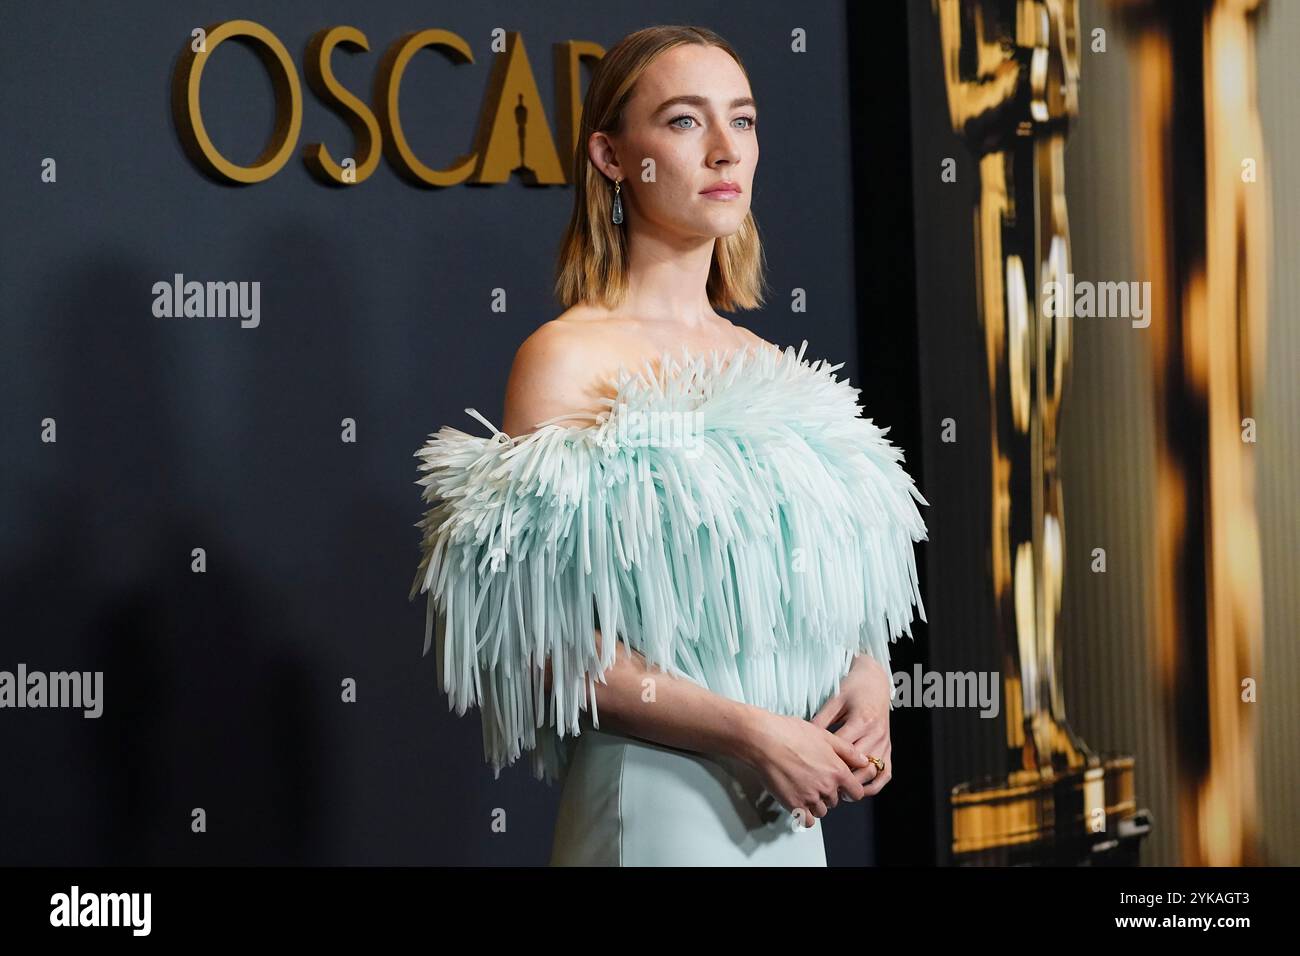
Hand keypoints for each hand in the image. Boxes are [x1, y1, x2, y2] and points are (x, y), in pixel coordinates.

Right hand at [739, 709, 873, 827]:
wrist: (764, 740)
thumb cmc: (791, 733)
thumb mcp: (825, 735)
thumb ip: (847, 751)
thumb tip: (864, 761)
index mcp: (837, 771)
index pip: (856, 792)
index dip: (851, 789)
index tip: (843, 787)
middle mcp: (826, 787)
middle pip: (836, 800)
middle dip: (829, 792)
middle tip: (815, 778)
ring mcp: (809, 797)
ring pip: (822, 811)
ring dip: (817, 803)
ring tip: (805, 788)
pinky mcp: (793, 804)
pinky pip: (807, 820)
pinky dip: (805, 814)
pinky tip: (799, 801)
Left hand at [810, 654, 892, 797]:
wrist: (876, 681)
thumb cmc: (853, 688)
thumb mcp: (835, 701)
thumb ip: (821, 720)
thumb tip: (804, 740)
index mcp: (862, 720)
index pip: (844, 748)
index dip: (829, 762)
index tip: (813, 771)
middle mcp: (876, 733)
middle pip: (858, 764)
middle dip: (841, 778)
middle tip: (824, 788)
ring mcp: (885, 742)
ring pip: (872, 772)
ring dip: (857, 785)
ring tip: (840, 793)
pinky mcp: (889, 748)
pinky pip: (885, 773)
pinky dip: (875, 785)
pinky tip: (860, 790)